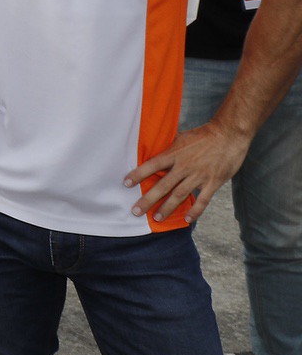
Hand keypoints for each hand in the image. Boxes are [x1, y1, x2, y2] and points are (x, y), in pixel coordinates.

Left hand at [124, 122, 250, 222]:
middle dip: (148, 199)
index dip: (138, 174)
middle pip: (163, 185)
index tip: (126, 184)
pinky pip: (203, 200)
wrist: (229, 135)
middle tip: (136, 211)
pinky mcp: (213, 182)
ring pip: (180, 195)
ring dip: (167, 208)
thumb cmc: (203, 135)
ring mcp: (199, 176)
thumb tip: (153, 148)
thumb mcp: (181, 137)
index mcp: (174, 154)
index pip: (151, 165)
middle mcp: (184, 166)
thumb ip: (169, 147)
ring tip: (157, 218)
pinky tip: (187, 219)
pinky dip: (195, 211)